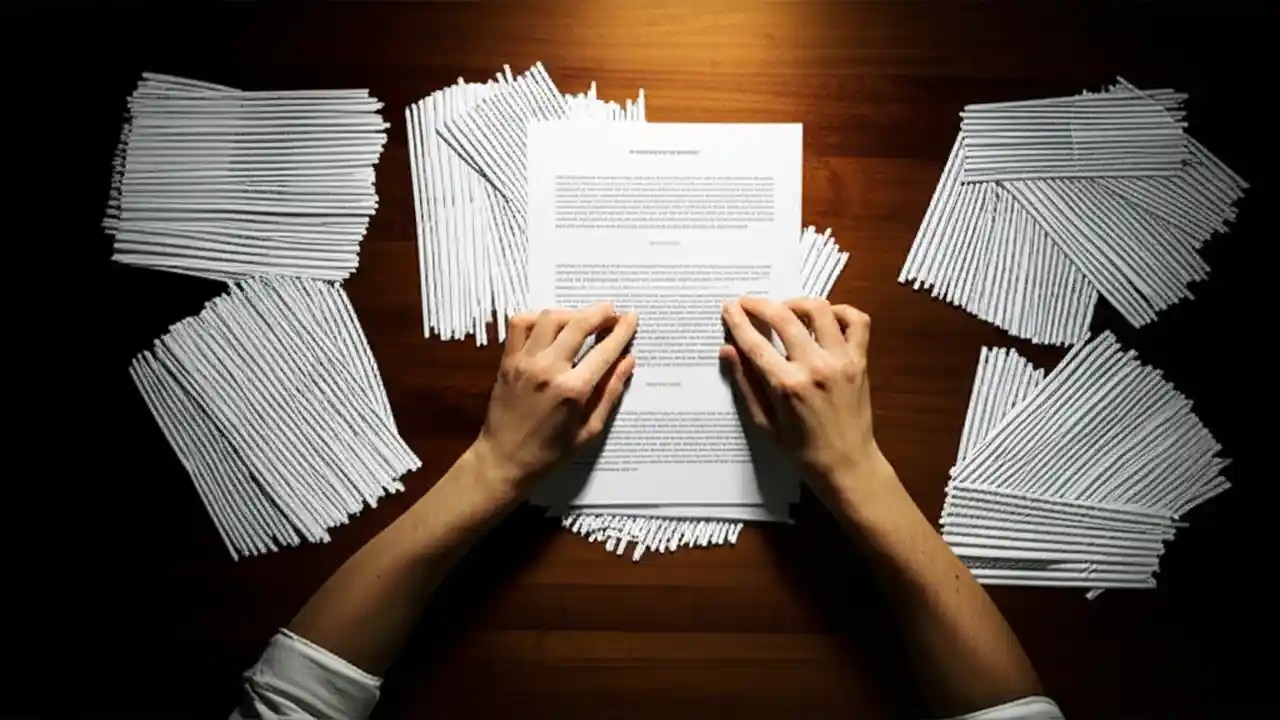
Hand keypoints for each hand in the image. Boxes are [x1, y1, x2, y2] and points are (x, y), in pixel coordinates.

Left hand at [473, 303, 637, 498]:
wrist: (504, 460)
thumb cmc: (550, 452)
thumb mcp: (590, 430)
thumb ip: (610, 392)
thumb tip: (629, 360)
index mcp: (573, 390)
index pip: (605, 351)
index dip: (622, 330)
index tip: (632, 317)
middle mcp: (548, 370)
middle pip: (579, 325)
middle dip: (600, 313)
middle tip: (612, 311)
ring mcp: (524, 362)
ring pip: (551, 318)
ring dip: (572, 313)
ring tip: (583, 319)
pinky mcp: (508, 361)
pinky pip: (520, 323)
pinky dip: (537, 317)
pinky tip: (550, 325)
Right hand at [719, 297, 883, 498]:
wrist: (848, 464)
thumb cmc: (803, 451)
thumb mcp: (765, 424)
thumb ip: (745, 384)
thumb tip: (728, 350)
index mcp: (788, 386)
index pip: (756, 343)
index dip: (738, 321)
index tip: (729, 308)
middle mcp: (816, 368)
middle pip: (784, 317)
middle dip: (760, 304)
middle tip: (748, 303)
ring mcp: (842, 361)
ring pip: (820, 310)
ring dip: (797, 303)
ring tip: (785, 309)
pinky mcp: (860, 361)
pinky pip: (857, 321)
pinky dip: (841, 312)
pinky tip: (825, 318)